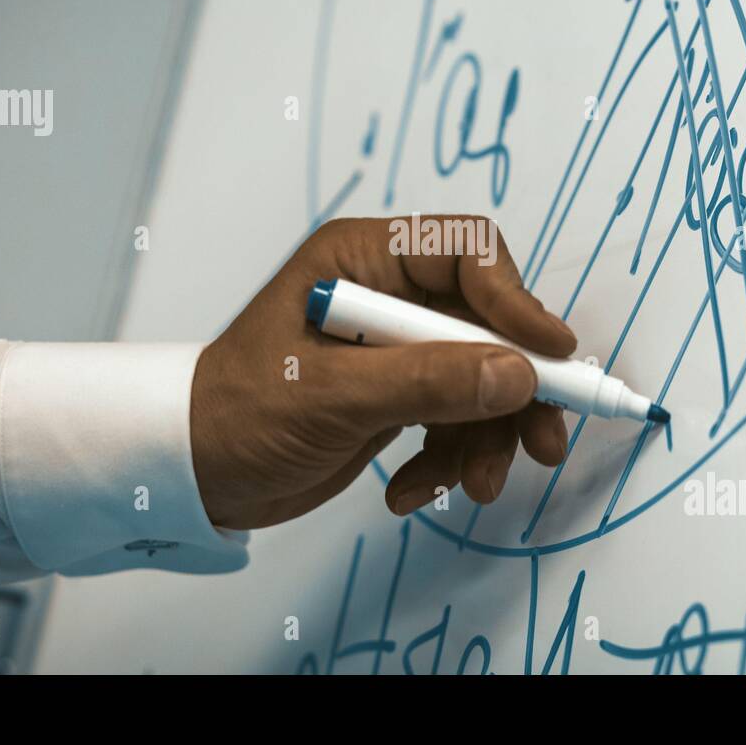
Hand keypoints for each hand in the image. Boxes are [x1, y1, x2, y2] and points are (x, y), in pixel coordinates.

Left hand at [189, 216, 576, 529]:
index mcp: (363, 259)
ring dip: (486, 438)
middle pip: (490, 324)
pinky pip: (456, 418)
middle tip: (544, 444)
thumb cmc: (237, 415)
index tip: (552, 356)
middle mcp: (387, 294)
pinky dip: (448, 458)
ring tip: (472, 487)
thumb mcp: (332, 396)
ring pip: (482, 379)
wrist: (193, 474)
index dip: (516, 300)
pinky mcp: (398, 395)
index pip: (467, 254)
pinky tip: (407, 490)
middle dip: (516, 389)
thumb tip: (518, 376)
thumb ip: (427, 382)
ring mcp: (395, 348)